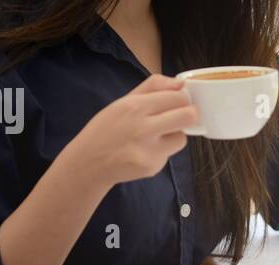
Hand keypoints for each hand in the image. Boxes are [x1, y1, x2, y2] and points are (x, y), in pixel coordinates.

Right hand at [63, 74, 198, 186]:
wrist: (89, 162)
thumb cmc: (107, 128)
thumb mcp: (123, 101)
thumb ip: (153, 87)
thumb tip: (180, 83)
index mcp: (135, 106)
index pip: (178, 97)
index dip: (183, 99)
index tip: (178, 103)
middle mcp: (143, 128)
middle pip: (188, 116)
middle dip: (189, 115)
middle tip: (179, 117)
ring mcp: (148, 150)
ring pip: (182, 138)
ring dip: (174, 135)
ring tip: (155, 136)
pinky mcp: (152, 167)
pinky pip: (169, 154)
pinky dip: (161, 152)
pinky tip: (144, 151)